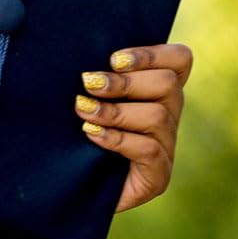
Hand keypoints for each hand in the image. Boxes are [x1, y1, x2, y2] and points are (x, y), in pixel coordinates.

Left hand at [75, 44, 192, 212]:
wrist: (58, 189)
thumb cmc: (65, 135)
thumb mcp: (78, 98)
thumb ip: (92, 76)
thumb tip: (81, 49)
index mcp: (155, 92)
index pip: (179, 60)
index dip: (151, 54)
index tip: (113, 59)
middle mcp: (168, 117)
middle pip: (168, 83)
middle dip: (124, 82)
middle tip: (88, 84)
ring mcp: (166, 148)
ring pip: (157, 116)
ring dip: (115, 111)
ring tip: (83, 113)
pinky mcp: (158, 177)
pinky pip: (149, 150)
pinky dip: (117, 138)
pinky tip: (91, 136)